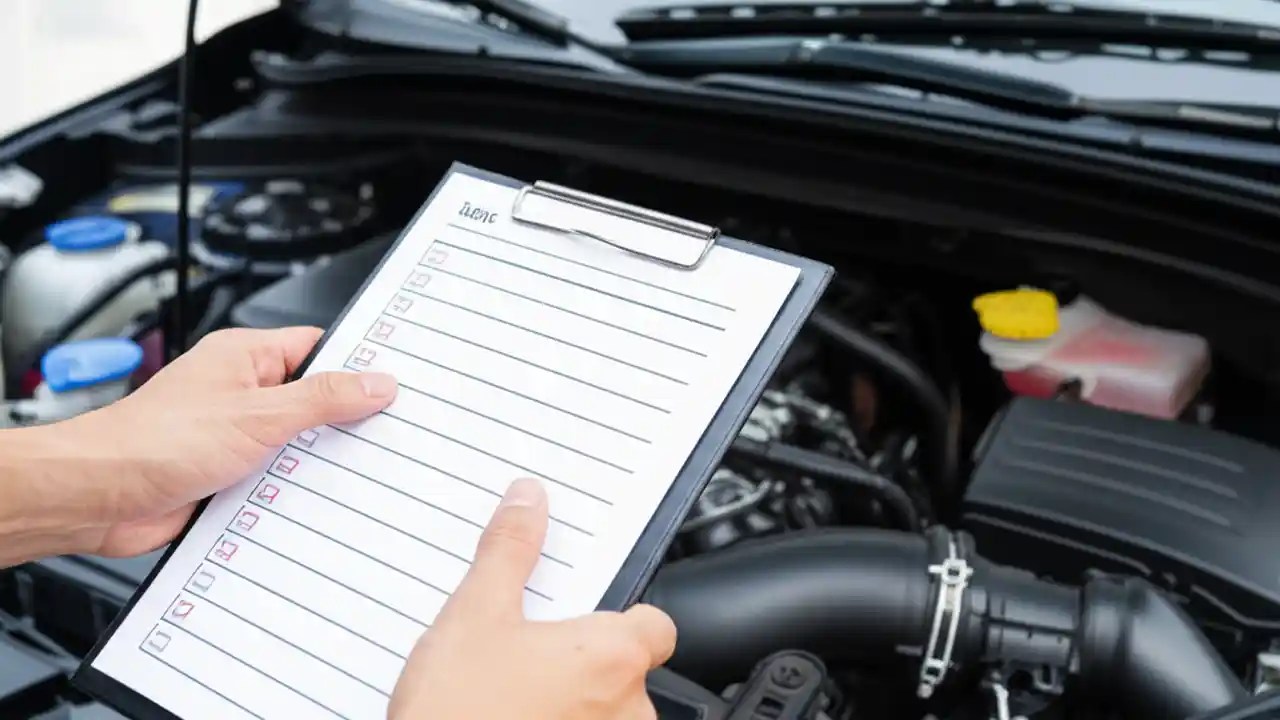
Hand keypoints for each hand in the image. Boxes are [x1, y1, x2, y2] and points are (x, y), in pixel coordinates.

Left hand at [57, 327, 396, 557]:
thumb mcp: (258, 415)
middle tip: (379, 435)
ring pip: (296, 445)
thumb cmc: (152, 440)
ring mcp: (233, 434)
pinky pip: (275, 479)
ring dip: (312, 462)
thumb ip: (322, 399)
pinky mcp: (226, 476)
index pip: (319, 350)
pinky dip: (290, 491)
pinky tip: (306, 502)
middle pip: (312, 401)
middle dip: (340, 422)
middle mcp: (239, 392)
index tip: (393, 386)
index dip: (357, 366)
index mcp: (245, 357)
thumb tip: (375, 382)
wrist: (96, 497)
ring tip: (342, 473)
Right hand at [389, 478, 676, 719]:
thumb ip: (509, 553)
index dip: (624, 613)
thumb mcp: (475, 617)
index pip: (655, 624)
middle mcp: (628, 711)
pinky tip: (513, 718)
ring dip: (573, 703)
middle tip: (529, 654)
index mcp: (613, 658)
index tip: (586, 612)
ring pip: (605, 713)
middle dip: (584, 662)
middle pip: (625, 671)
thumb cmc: (458, 716)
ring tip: (513, 694)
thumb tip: (528, 503)